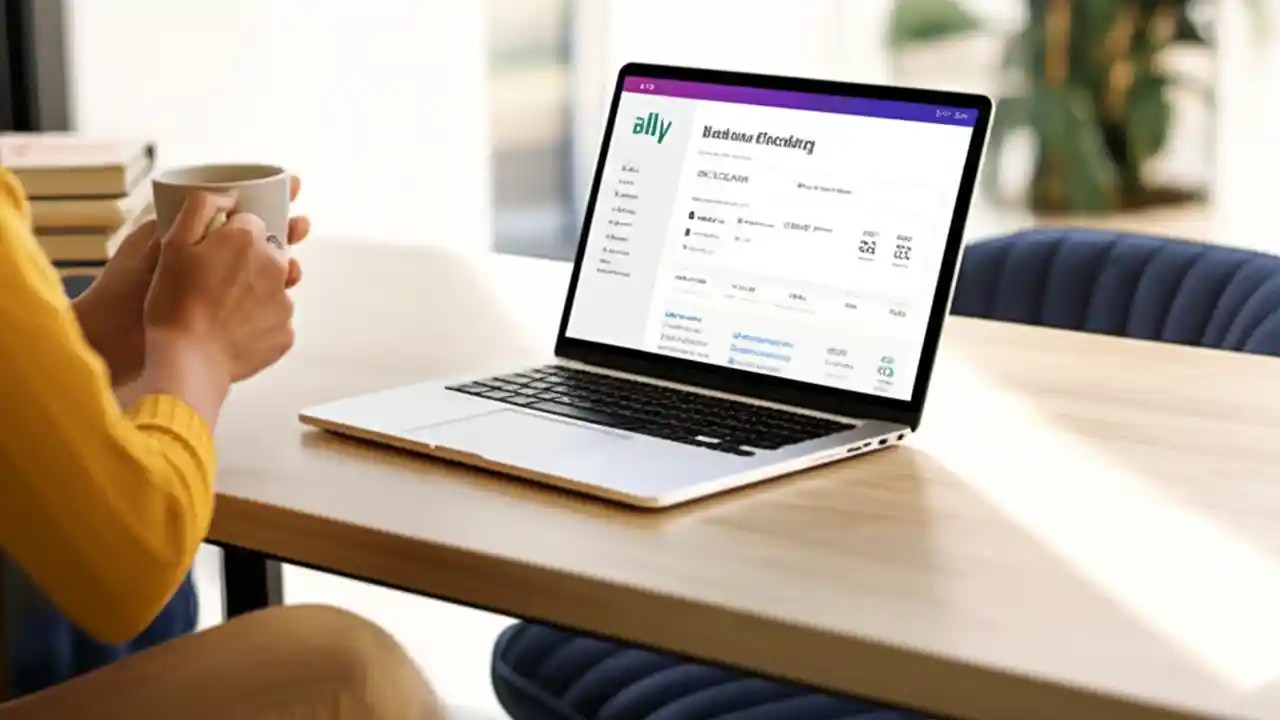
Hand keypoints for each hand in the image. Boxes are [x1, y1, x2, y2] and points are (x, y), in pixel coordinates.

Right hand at [144, 193, 294, 385]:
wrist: (187, 361)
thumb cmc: (173, 303)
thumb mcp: (172, 244)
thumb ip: (200, 207)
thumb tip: (229, 198)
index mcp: (248, 240)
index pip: (249, 224)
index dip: (229, 235)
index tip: (213, 250)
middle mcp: (275, 266)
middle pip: (266, 254)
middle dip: (246, 262)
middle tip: (216, 282)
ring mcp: (284, 302)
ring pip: (272, 288)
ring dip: (254, 293)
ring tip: (221, 311)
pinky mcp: (285, 333)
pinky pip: (273, 321)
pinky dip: (257, 324)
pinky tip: (232, 332)